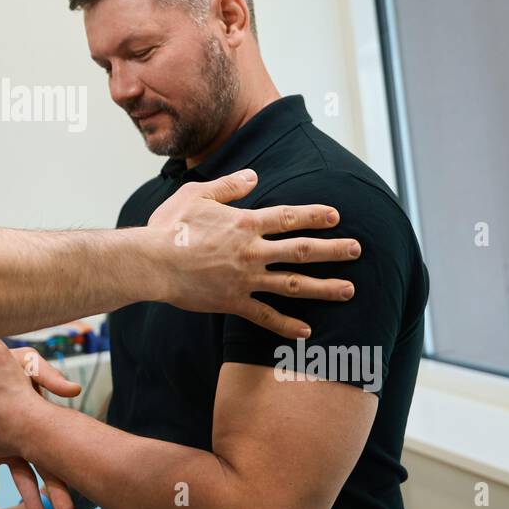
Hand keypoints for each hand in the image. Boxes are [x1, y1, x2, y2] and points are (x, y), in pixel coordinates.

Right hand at [146, 168, 359, 338]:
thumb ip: (228, 186)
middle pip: (302, 250)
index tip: (336, 216)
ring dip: (324, 287)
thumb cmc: (169, 228)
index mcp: (244, 223)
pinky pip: (266, 316)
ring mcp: (245, 279)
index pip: (288, 217)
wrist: (151, 263)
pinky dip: (286, 324)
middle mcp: (252, 251)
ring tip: (349, 290)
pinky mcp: (233, 302)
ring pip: (293, 284)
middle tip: (357, 250)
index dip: (314, 215)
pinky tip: (307, 331)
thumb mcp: (196, 195)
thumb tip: (253, 177)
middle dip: (333, 250)